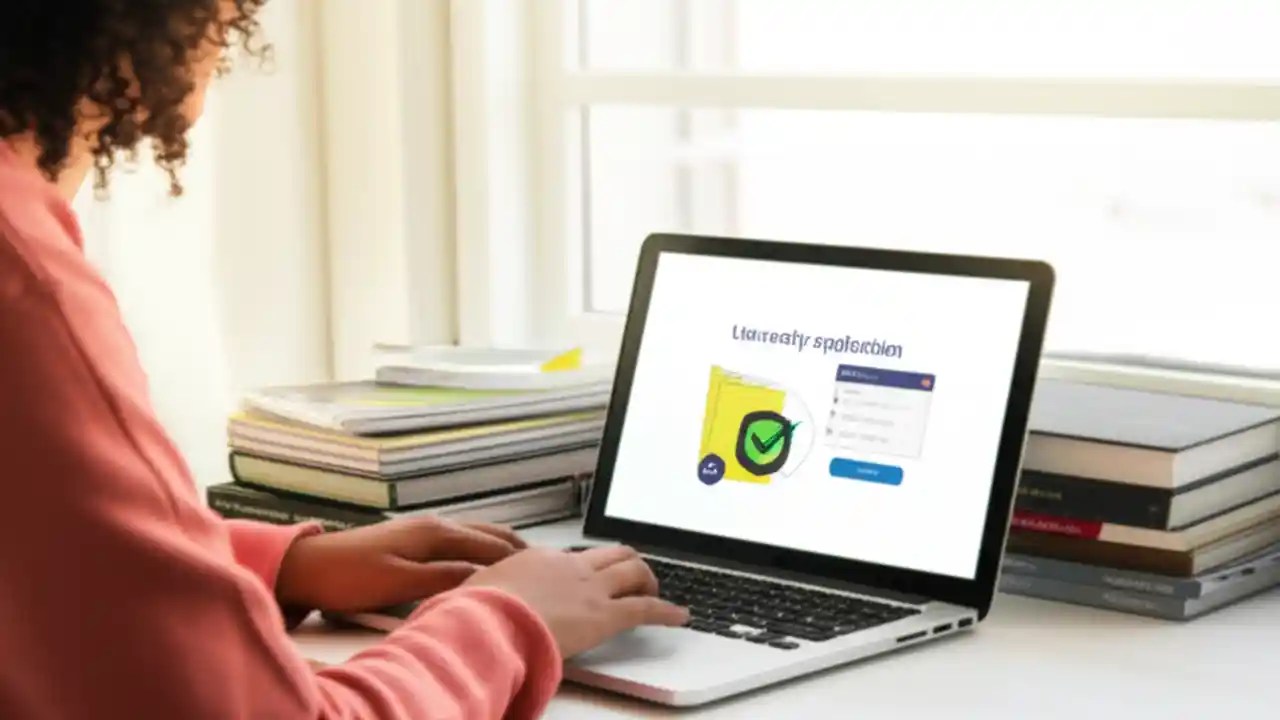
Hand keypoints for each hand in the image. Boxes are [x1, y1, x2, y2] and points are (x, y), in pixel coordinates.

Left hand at [277, 517, 524, 612]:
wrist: (308, 565)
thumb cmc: (350, 576)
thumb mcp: (400, 582)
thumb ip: (444, 577)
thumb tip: (485, 575)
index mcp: (436, 533)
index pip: (489, 545)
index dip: (517, 558)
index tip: (545, 569)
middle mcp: (435, 525)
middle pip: (487, 532)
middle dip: (517, 546)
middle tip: (547, 563)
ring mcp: (423, 529)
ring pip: (474, 533)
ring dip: (499, 545)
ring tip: (523, 561)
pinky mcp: (412, 539)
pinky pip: (460, 540)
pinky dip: (481, 548)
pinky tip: (482, 560)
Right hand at [464, 545, 688, 657]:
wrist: (486, 624)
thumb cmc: (472, 615)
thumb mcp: (469, 596)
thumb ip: (478, 597)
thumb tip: (460, 607)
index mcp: (535, 559)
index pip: (569, 557)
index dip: (584, 567)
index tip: (584, 577)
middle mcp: (568, 565)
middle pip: (610, 553)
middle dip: (628, 562)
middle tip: (636, 574)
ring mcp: (589, 588)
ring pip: (633, 570)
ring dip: (649, 579)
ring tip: (658, 591)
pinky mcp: (604, 615)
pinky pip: (645, 608)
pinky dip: (666, 611)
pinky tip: (679, 616)